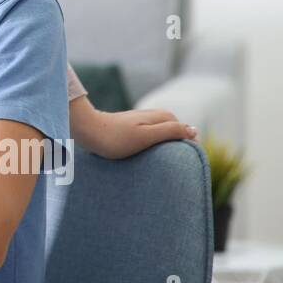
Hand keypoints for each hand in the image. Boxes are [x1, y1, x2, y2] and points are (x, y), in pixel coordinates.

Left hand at [82, 107, 197, 158]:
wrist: (88, 132)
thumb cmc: (116, 137)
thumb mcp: (146, 136)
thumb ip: (170, 131)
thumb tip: (194, 130)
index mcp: (162, 116)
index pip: (186, 132)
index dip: (189, 147)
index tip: (187, 164)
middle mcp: (155, 115)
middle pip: (176, 132)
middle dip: (178, 146)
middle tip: (177, 166)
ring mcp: (143, 121)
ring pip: (163, 135)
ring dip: (166, 147)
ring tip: (164, 164)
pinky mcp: (133, 127)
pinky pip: (151, 137)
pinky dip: (153, 147)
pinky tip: (148, 157)